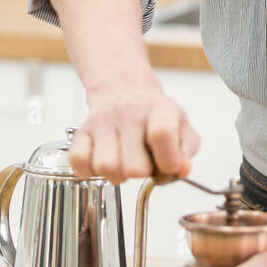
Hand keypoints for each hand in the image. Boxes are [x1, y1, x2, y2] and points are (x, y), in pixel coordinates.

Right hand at [69, 77, 199, 182]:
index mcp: (159, 110)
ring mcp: (102, 122)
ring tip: (124, 162)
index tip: (169, 165)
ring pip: (106, 168)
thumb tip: (182, 170)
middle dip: (141, 173)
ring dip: (117, 175)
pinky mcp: (81, 132)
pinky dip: (91, 171)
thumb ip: (187, 151)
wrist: (124, 92)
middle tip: (144, 162)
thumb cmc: (155, 116)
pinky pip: (79, 163)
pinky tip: (104, 160)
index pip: (162, 134)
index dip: (168, 160)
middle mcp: (128, 114)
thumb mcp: (182, 128)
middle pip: (133, 166)